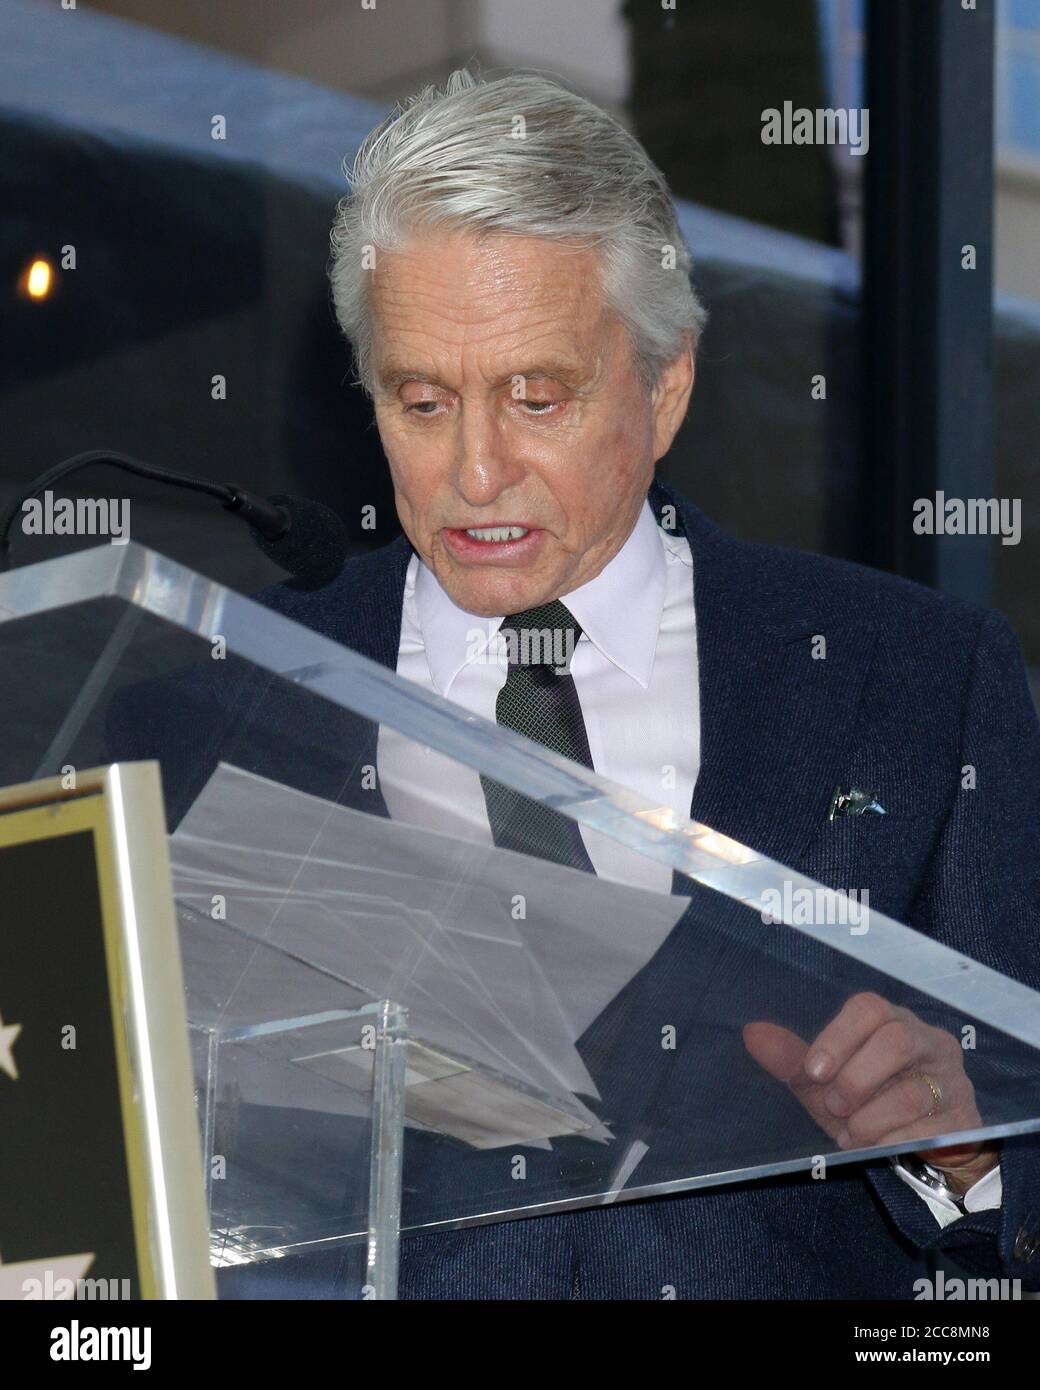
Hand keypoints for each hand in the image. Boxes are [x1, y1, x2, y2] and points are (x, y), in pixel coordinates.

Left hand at [743, 991, 998, 1194]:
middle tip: (835, 1106)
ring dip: (871, 1120)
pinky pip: (928, 1131)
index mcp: (891, 1021)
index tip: (813, 1071)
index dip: (837, 1037)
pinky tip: (879, 1147)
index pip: (869, 1007)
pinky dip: (893, 1143)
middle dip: (856, 1080)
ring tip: (853, 1133)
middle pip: (896, 1040)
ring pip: (912, 1093)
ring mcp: (952, 1079)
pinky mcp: (966, 1118)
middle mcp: (928, 1041)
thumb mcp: (824, 1085)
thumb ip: (792, 1060)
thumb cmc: (866, 1104)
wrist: (917, 1152)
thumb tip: (752, 1032)